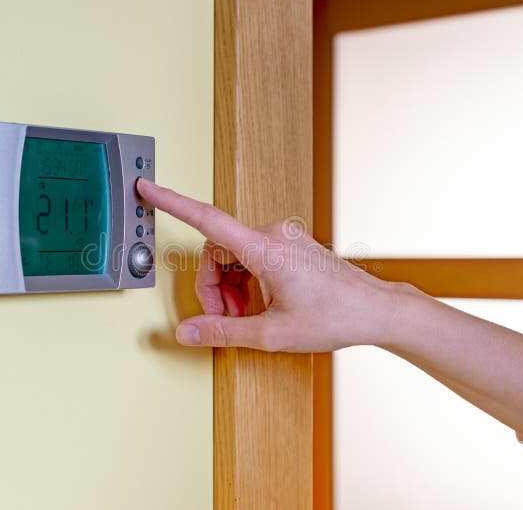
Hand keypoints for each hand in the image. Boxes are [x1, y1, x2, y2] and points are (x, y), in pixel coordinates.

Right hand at [136, 178, 404, 351]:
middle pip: (216, 251)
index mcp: (266, 250)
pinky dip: (245, 281)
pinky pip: (251, 255)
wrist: (375, 310)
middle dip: (213, 287)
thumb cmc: (336, 316)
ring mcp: (283, 237)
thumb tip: (188, 332)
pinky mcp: (289, 244)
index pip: (207, 220)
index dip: (172, 202)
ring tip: (245, 317)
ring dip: (230, 287)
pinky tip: (258, 306)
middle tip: (225, 319)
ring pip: (233, 255)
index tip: (147, 187)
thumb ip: (224, 331)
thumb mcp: (273, 334)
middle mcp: (273, 234)